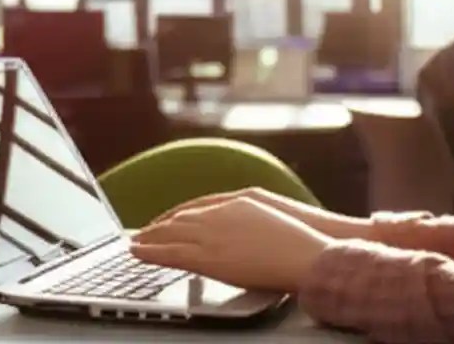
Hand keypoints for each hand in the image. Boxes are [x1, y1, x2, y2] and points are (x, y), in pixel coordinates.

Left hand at [149, 187, 372, 241]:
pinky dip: (153, 253)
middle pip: (182, 217)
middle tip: (141, 232)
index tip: (164, 219)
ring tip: (134, 243)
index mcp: (241, 199)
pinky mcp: (211, 255)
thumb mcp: (279, 220)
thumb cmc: (308, 240)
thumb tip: (248, 233)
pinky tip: (138, 253)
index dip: (179, 213)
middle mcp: (224, 211)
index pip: (200, 205)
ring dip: (151, 237)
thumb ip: (257, 222)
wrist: (319, 249)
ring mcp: (216, 232)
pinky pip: (173, 253)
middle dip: (161, 225)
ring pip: (172, 233)